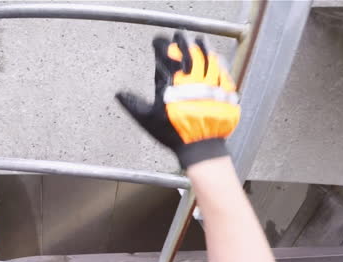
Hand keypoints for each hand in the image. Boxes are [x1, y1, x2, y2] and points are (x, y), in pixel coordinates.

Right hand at [116, 31, 239, 169]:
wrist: (201, 147)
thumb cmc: (173, 134)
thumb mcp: (148, 120)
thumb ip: (133, 104)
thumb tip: (118, 94)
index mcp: (172, 84)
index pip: (165, 57)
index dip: (160, 46)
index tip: (157, 41)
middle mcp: (192, 80)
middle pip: (188, 53)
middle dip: (182, 41)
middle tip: (180, 34)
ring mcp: (210, 84)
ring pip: (207, 58)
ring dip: (202, 47)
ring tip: (199, 40)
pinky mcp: (223, 91)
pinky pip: (222, 71)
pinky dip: (218, 62)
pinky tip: (216, 59)